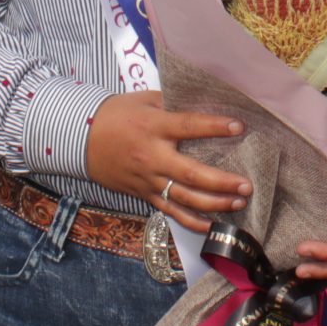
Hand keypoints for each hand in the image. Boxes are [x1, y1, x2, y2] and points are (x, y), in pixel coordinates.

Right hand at [82, 91, 249, 233]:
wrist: (80, 138)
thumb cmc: (116, 114)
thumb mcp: (144, 100)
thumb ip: (172, 104)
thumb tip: (204, 102)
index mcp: (153, 127)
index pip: (188, 126)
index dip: (214, 127)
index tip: (239, 126)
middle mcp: (152, 156)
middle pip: (191, 173)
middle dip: (221, 182)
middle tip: (246, 185)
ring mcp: (148, 179)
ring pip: (184, 198)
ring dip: (213, 204)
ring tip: (238, 202)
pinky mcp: (143, 194)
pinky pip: (170, 211)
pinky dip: (191, 221)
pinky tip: (212, 225)